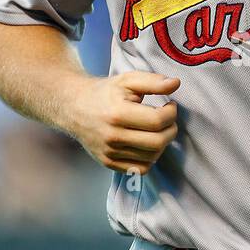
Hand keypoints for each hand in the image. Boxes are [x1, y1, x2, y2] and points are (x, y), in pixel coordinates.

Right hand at [63, 70, 180, 173]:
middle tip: (168, 119)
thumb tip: (176, 83)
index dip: (171, 113)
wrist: (74, 107)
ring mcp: (109, 153)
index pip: (158, 121)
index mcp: (117, 113)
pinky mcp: (108, 163)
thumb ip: (153, 81)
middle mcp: (112, 136)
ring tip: (157, 129)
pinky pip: (140, 169)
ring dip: (162, 143)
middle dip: (171, 129)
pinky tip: (147, 143)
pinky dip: (150, 158)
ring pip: (152, 157)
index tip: (170, 105)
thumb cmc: (105, 92)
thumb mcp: (127, 80)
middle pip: (158, 142)